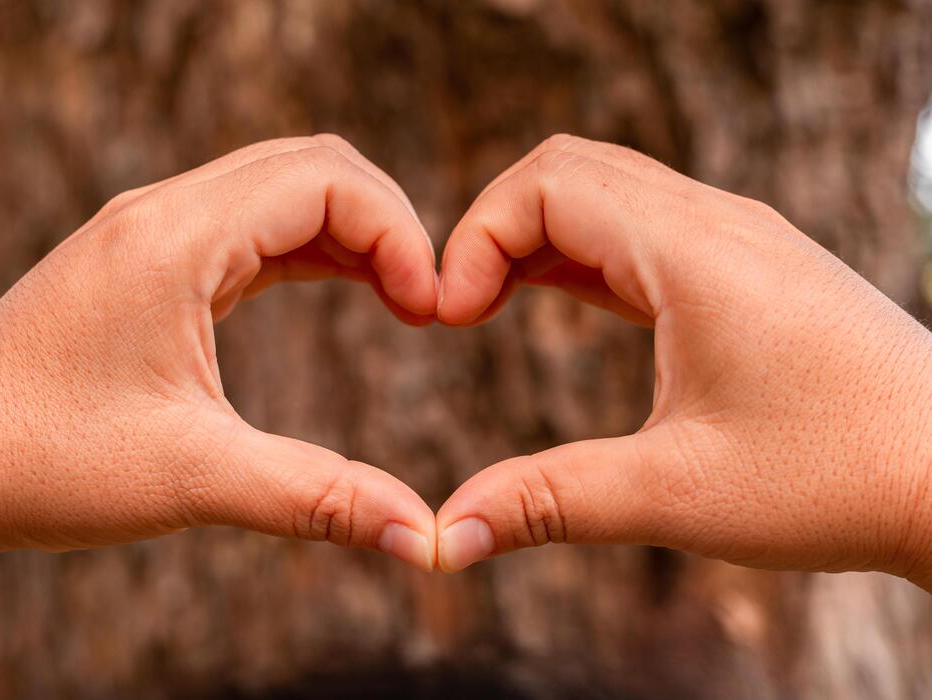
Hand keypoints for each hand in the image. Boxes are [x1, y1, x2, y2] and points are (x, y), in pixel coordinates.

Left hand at [0, 135, 439, 631]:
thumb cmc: (44, 464)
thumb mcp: (193, 478)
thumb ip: (319, 499)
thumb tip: (423, 537)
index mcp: (173, 240)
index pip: (324, 179)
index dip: (398, 234)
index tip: (431, 312)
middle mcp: (160, 213)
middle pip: (311, 165)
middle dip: (386, 222)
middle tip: (426, 304)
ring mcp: (149, 230)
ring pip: (281, 187)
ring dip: (352, 230)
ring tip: (402, 299)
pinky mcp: (146, 260)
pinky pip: (249, 224)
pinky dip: (310, 246)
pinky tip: (346, 287)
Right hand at [435, 135, 931, 584]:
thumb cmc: (835, 479)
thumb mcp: (677, 494)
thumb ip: (549, 502)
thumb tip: (447, 535)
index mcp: (695, 253)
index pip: (548, 185)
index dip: (475, 239)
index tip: (446, 319)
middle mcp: (718, 223)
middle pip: (570, 170)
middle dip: (495, 229)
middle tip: (459, 311)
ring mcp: (739, 238)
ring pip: (609, 192)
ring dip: (537, 237)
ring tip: (489, 307)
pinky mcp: (749, 268)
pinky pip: (644, 227)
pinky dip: (583, 251)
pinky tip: (558, 299)